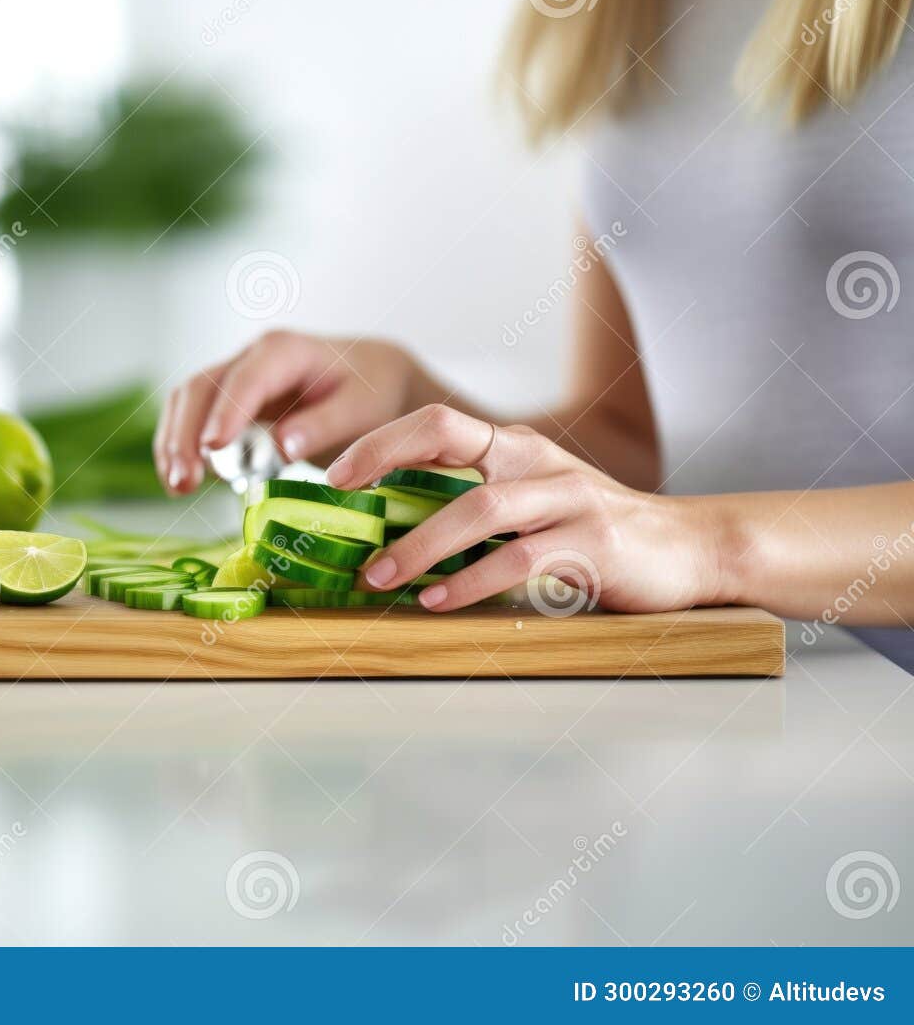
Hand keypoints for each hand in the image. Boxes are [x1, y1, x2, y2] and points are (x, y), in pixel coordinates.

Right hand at [153, 331, 427, 494]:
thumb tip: (281, 445)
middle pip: (201, 387)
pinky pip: (191, 417)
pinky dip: (181, 447)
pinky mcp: (227, 401)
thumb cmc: (371, 391)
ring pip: (187, 400)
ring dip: (175, 443)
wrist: (372, 378)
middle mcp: (251, 358)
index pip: (246, 378)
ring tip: (178, 487)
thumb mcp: (362, 408)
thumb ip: (324, 424)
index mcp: (285, 351)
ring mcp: (235, 377)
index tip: (213, 447)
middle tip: (184, 481)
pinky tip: (182, 480)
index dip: (226, 411)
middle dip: (186, 434)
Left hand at [327, 404, 722, 612]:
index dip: (382, 441)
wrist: (690, 549)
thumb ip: (472, 510)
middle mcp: (537, 461)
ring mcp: (568, 499)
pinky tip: (438, 600)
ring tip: (380, 577)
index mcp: (514, 448)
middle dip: (385, 460)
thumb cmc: (592, 533)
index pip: (437, 423)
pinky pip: (519, 562)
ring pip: (479, 510)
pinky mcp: (592, 544)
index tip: (335, 475)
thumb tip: (387, 538)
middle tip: (341, 504)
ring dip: (420, 545)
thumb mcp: (530, 507)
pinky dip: (471, 583)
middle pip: (449, 438)